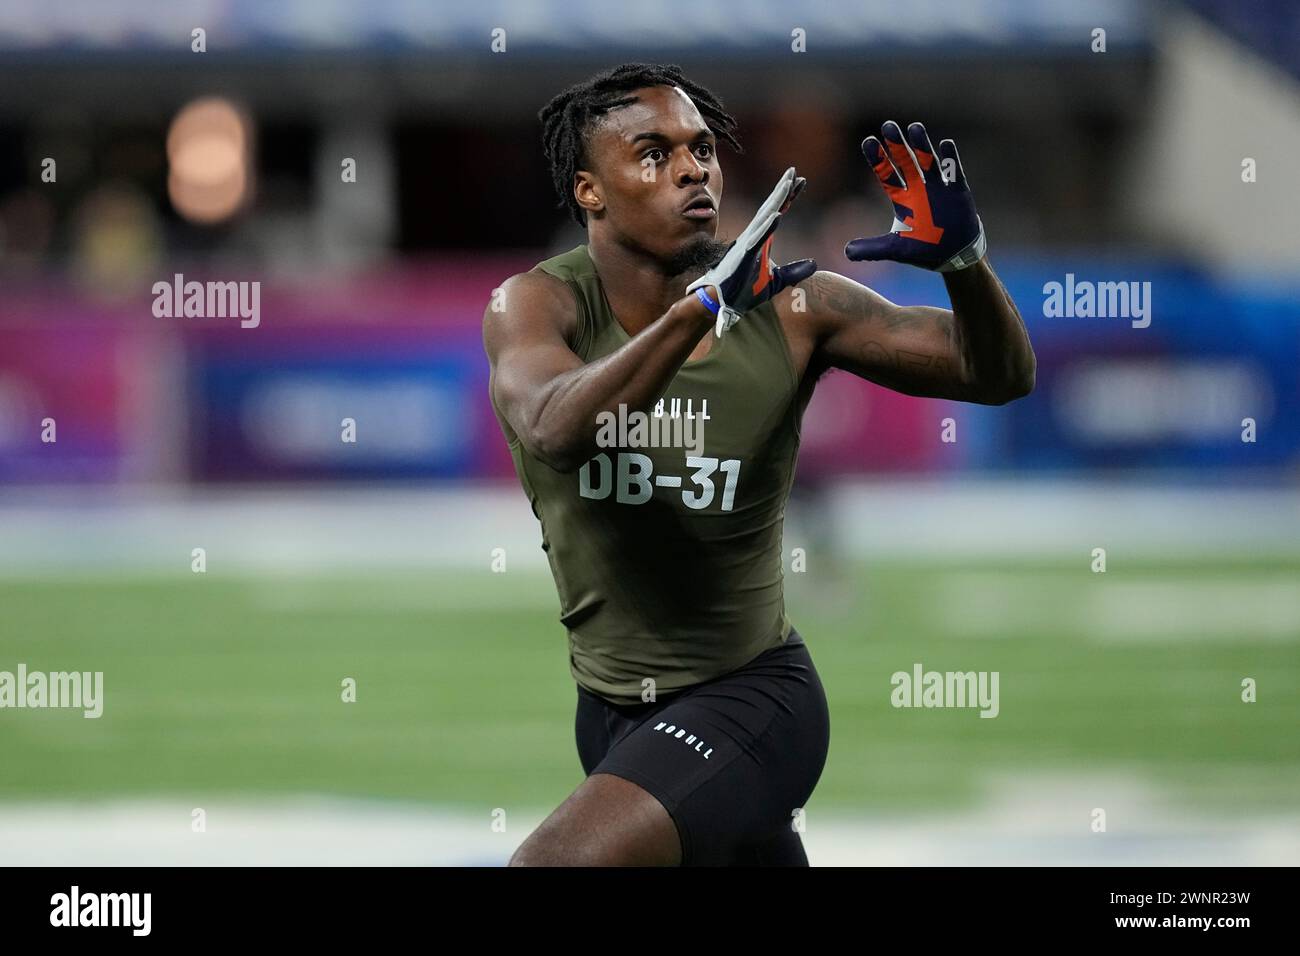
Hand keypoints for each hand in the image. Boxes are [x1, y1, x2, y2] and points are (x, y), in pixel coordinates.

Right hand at [687, 166, 816, 336]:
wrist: (722, 302)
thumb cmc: (744, 290)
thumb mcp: (777, 281)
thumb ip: (794, 272)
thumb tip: (814, 265)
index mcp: (762, 239)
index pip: (778, 212)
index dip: (790, 197)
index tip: (802, 180)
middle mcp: (754, 236)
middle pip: (771, 207)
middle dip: (783, 189)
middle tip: (795, 171)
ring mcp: (748, 244)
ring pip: (764, 217)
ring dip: (777, 200)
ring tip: (789, 184)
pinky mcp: (744, 256)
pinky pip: (758, 238)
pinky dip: (768, 226)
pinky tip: (778, 215)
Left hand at [845, 121, 985, 271]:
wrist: (954, 256)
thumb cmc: (924, 249)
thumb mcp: (896, 249)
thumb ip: (872, 249)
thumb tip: (846, 252)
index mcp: (902, 199)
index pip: (886, 174)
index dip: (878, 158)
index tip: (868, 141)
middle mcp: (918, 188)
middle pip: (906, 161)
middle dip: (897, 145)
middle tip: (888, 126)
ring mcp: (938, 188)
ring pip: (929, 162)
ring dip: (922, 146)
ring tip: (915, 128)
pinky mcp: (957, 192)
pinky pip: (954, 173)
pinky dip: (951, 160)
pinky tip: (946, 144)